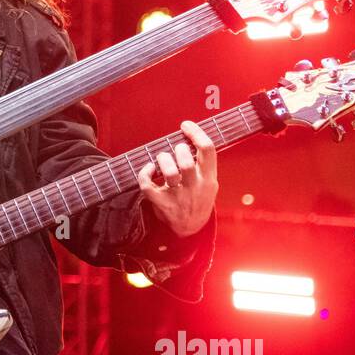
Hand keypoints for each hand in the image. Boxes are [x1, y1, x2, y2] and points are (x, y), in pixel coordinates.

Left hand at [136, 120, 217, 237]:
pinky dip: (144, 174)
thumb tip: (190, 135)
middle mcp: (195, 187)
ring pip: (169, 173)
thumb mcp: (208, 182)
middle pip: (187, 163)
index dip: (196, 133)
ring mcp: (179, 197)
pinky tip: (149, 169)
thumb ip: (203, 163)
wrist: (192, 229)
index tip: (185, 125)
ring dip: (162, 160)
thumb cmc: (197, 198)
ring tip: (162, 158)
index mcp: (209, 179)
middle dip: (178, 150)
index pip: (208, 150)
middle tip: (175, 149)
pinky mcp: (162, 204)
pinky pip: (148, 187)